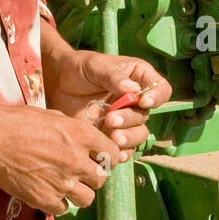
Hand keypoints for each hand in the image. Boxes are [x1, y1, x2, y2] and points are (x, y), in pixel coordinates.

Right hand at [0, 103, 120, 216]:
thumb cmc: (19, 122)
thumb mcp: (54, 116)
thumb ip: (74, 131)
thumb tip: (88, 141)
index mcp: (81, 134)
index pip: (112, 154)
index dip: (106, 158)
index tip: (98, 160)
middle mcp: (76, 159)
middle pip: (101, 178)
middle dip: (92, 176)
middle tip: (79, 173)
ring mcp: (62, 182)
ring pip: (87, 199)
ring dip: (79, 193)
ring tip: (66, 185)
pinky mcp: (45, 199)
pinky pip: (63, 209)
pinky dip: (58, 203)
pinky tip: (48, 191)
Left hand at [43, 43, 171, 157]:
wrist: (57, 83)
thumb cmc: (79, 67)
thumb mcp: (95, 65)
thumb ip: (113, 76)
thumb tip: (133, 90)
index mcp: (138, 78)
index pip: (161, 89)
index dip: (157, 97)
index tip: (143, 102)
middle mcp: (136, 100)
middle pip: (146, 115)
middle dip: (130, 120)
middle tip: (111, 119)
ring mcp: (125, 119)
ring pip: (139, 134)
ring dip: (129, 138)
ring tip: (112, 136)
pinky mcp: (113, 134)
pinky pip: (126, 148)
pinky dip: (123, 153)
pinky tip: (115, 153)